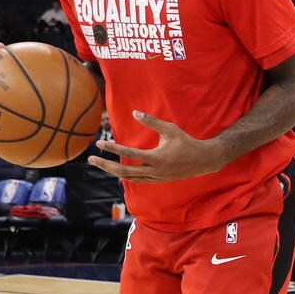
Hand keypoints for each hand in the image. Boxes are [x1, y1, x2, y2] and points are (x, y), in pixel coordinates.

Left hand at [89, 111, 228, 181]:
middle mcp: (154, 171)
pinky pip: (137, 180)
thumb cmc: (187, 142)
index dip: (112, 149)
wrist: (203, 160)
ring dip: (113, 172)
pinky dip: (125, 176)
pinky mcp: (158, 180)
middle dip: (105, 165)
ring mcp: (155, 178)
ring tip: (100, 164)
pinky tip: (117, 171)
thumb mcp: (170, 128)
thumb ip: (152, 121)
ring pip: (129, 178)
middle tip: (91, 159)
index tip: (99, 143)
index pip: (128, 154)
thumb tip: (134, 112)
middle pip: (123, 171)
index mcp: (156, 158)